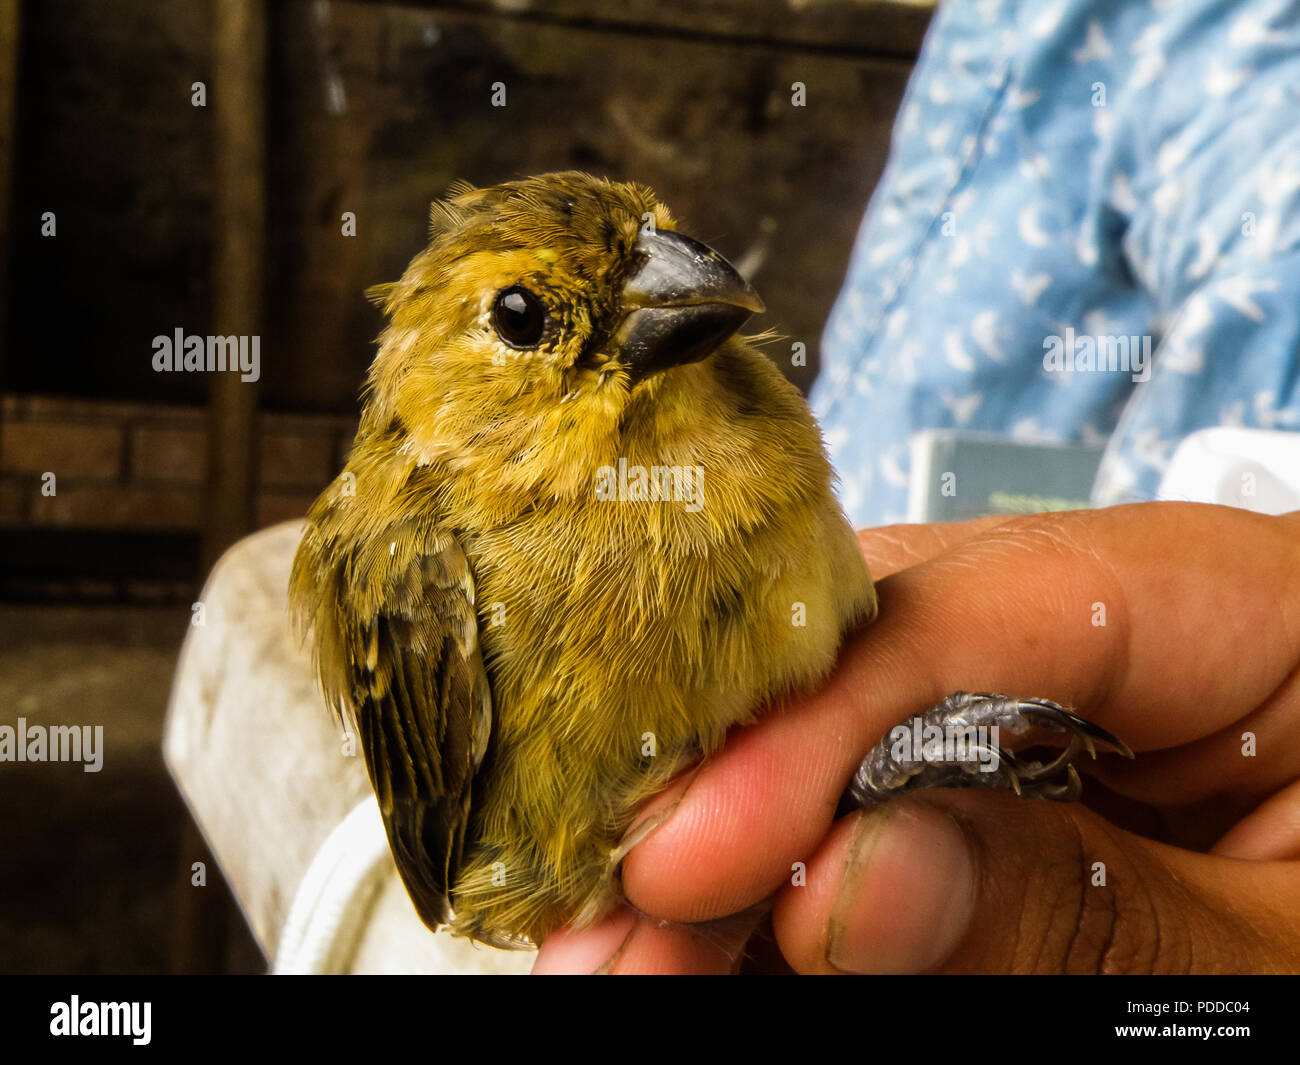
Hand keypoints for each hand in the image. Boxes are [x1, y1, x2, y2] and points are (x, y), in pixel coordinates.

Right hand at [533, 503, 1299, 972]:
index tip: (695, 854)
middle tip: (625, 908)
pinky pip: (867, 792)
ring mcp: (1049, 700)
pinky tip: (710, 933)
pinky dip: (782, 876)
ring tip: (632, 947)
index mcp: (1247, 608)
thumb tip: (854, 892)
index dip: (818, 720)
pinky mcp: (1003, 772)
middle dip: (740, 782)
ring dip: (733, 845)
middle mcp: (1123, 627)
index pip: (991, 605)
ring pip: (842, 724)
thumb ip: (1078, 918)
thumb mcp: (1270, 967)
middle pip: (879, 644)